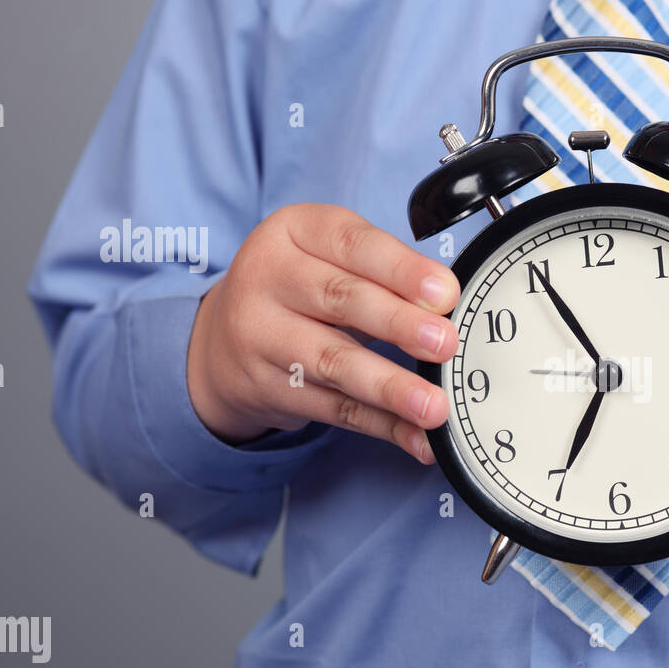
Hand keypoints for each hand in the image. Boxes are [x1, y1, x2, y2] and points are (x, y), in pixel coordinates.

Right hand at [186, 203, 459, 463]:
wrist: (221, 339)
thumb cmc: (301, 287)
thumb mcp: (330, 256)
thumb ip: (384, 272)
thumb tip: (447, 306)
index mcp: (293, 230)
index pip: (352, 243)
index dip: (402, 270)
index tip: (444, 294)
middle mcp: (268, 277)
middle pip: (340, 300)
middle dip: (399, 324)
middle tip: (444, 344)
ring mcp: (261, 335)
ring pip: (334, 361)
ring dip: (390, 387)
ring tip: (433, 406)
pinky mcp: (269, 387)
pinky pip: (334, 408)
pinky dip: (381, 425)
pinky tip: (417, 436)